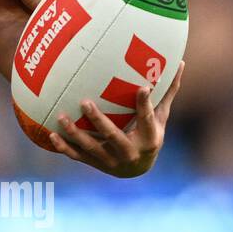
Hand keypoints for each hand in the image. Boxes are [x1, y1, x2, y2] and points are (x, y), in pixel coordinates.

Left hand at [47, 62, 184, 176]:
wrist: (139, 170)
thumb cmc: (149, 134)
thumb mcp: (161, 116)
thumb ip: (167, 92)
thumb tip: (180, 61)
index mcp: (149, 138)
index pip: (147, 119)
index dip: (145, 104)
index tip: (142, 87)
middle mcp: (130, 152)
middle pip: (113, 136)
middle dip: (99, 121)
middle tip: (84, 102)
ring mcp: (111, 161)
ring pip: (91, 148)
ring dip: (75, 134)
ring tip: (61, 117)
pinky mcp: (96, 165)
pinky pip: (77, 157)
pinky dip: (64, 147)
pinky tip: (52, 135)